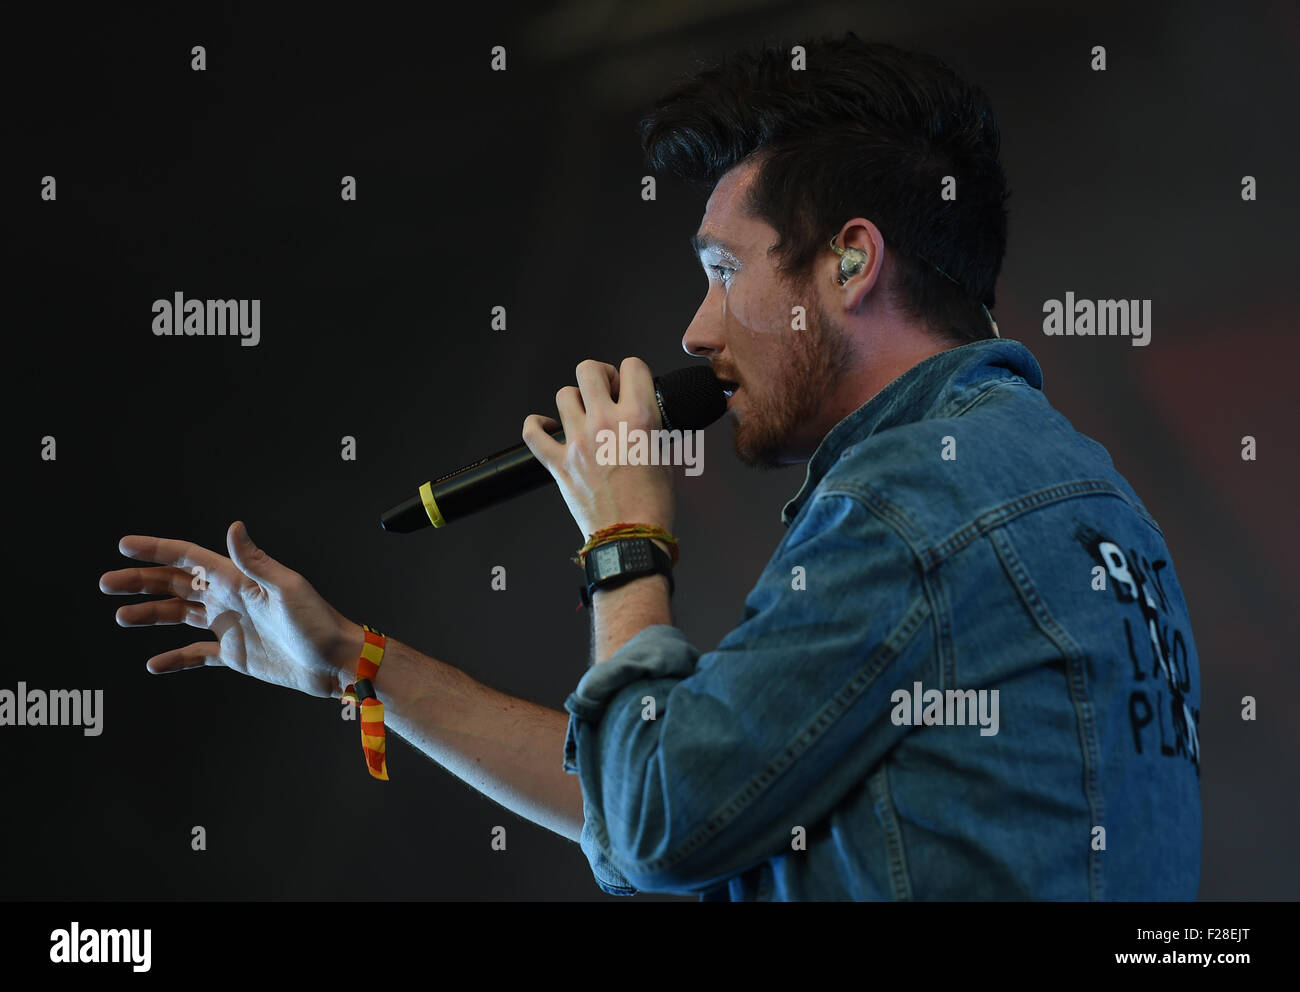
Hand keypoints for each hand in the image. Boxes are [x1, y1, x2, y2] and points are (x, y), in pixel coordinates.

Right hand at [99, 521, 360, 697]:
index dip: (158, 550)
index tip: (125, 546)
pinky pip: (197, 653)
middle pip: (176, 585)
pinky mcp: (236, 653)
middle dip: (141, 582)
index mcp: (239, 580)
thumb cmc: (319, 623)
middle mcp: (231, 599)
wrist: (336, 662)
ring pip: (181, 616)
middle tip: (107, 582)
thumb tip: (234, 527)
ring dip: (151, 615)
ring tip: (121, 617)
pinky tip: (154, 663)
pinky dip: (175, 657)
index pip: (190, 559)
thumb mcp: (287, 589)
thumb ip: (256, 561)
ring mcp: (231, 626)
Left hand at [521, 357, 675, 541]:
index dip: (632, 373)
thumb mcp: (666, 459)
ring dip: (574, 400)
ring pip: (563, 395)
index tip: (631, 384)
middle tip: (606, 391)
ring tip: (583, 414)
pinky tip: (546, 427)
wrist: (631, 538)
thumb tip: (646, 420)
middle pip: (589, 370)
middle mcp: (606, 424)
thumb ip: (653, 431)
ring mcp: (579, 442)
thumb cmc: (652, 506)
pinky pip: (533, 433)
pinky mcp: (559, 464)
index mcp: (639, 419)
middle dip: (599, 375)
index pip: (632, 367)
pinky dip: (536, 426)